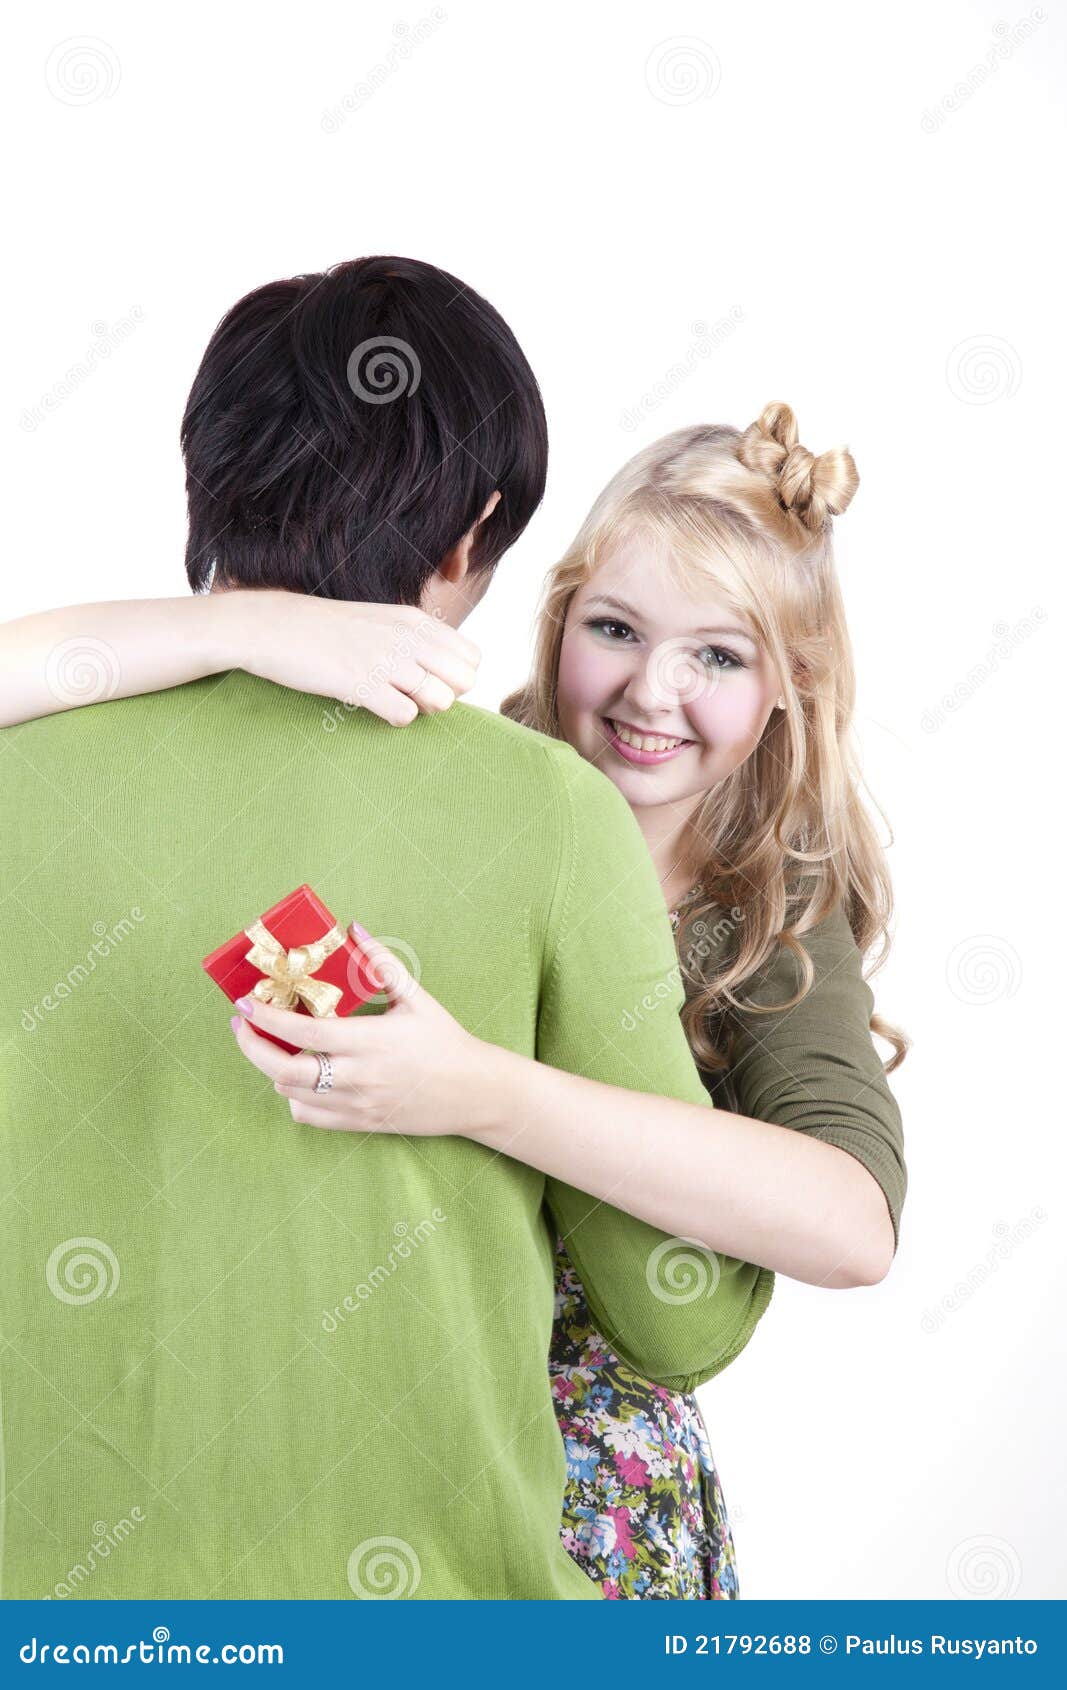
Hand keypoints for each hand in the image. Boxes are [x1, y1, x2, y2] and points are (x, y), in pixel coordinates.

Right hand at [217, 590, 480, 725]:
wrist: (273, 627)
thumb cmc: (327, 630)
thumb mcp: (380, 622)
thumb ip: (416, 641)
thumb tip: (448, 676)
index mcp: (414, 620)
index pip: (472, 656)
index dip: (456, 676)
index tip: (429, 679)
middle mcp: (406, 637)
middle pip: (464, 681)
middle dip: (446, 695)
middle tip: (415, 695)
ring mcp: (384, 660)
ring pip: (441, 700)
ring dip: (422, 709)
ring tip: (393, 699)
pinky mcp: (360, 684)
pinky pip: (405, 716)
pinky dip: (396, 718)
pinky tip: (375, 707)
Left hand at [229, 926, 495, 1135]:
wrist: (474, 1092)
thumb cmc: (445, 1041)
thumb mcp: (416, 999)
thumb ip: (381, 963)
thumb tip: (354, 928)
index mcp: (369, 1041)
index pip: (304, 1034)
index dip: (268, 1019)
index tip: (244, 1004)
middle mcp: (358, 1076)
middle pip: (285, 1070)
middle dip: (253, 1048)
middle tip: (243, 1026)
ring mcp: (357, 1104)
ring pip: (291, 1093)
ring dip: (272, 1069)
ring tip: (270, 1045)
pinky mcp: (359, 1124)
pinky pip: (309, 1116)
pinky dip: (293, 1097)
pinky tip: (298, 1077)